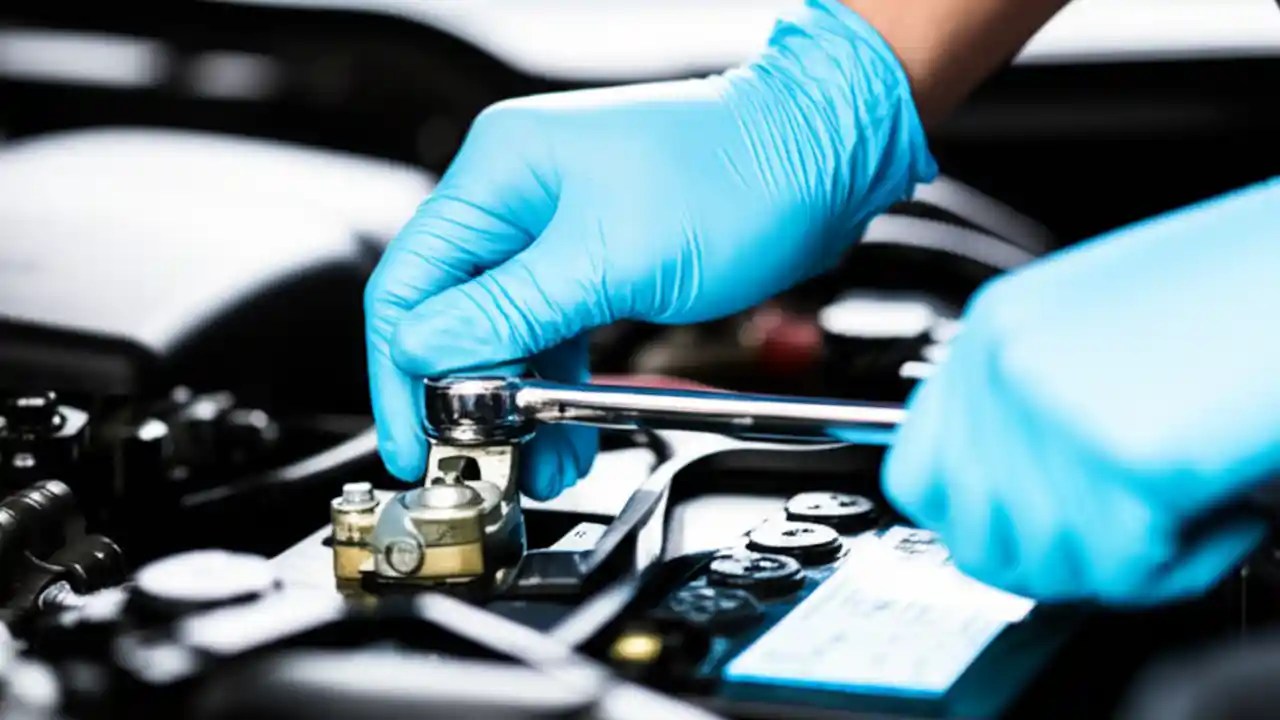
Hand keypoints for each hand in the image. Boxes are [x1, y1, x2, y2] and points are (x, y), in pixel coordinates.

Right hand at [365, 0, 934, 496]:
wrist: (821, 160)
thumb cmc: (734, 176)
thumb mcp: (607, 260)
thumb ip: (509, 313)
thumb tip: (425, 353)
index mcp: (500, 173)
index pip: (410, 284)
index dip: (402, 373)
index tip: (414, 443)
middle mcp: (518, 197)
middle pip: (453, 314)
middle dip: (465, 397)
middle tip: (479, 462)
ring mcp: (557, 230)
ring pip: (505, 333)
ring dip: (514, 403)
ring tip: (532, 464)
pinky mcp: (595, 260)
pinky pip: (552, 331)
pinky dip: (555, 384)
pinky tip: (563, 433)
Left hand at [880, 177, 1279, 603]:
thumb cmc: (1252, 301)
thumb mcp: (1109, 342)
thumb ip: (1045, 413)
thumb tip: (1018, 505)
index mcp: (997, 329)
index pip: (915, 478)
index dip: (977, 527)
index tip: (1037, 534)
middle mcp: (1003, 363)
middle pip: (974, 543)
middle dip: (1060, 566)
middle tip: (1135, 537)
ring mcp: (1049, 405)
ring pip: (1051, 568)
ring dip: (1138, 563)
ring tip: (1201, 502)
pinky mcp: (1120, 451)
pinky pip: (1132, 572)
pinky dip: (1198, 559)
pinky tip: (1235, 504)